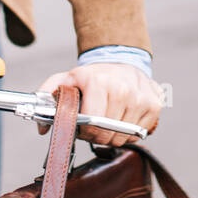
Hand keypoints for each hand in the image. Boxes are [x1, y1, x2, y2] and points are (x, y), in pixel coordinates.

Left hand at [37, 62, 164, 147]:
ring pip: (123, 136)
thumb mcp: (67, 79)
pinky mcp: (155, 104)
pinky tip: (124, 118)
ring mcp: (141, 97)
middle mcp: (122, 88)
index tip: (82, 126)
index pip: (91, 124)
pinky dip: (130, 132)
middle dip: (97, 135)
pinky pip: (139, 133)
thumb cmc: (93, 76)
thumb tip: (42, 126)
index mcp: (98, 82)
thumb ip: (48, 97)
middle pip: (107, 134)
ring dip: (113, 135)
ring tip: (108, 120)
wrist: (123, 61)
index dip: (84, 132)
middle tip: (94, 125)